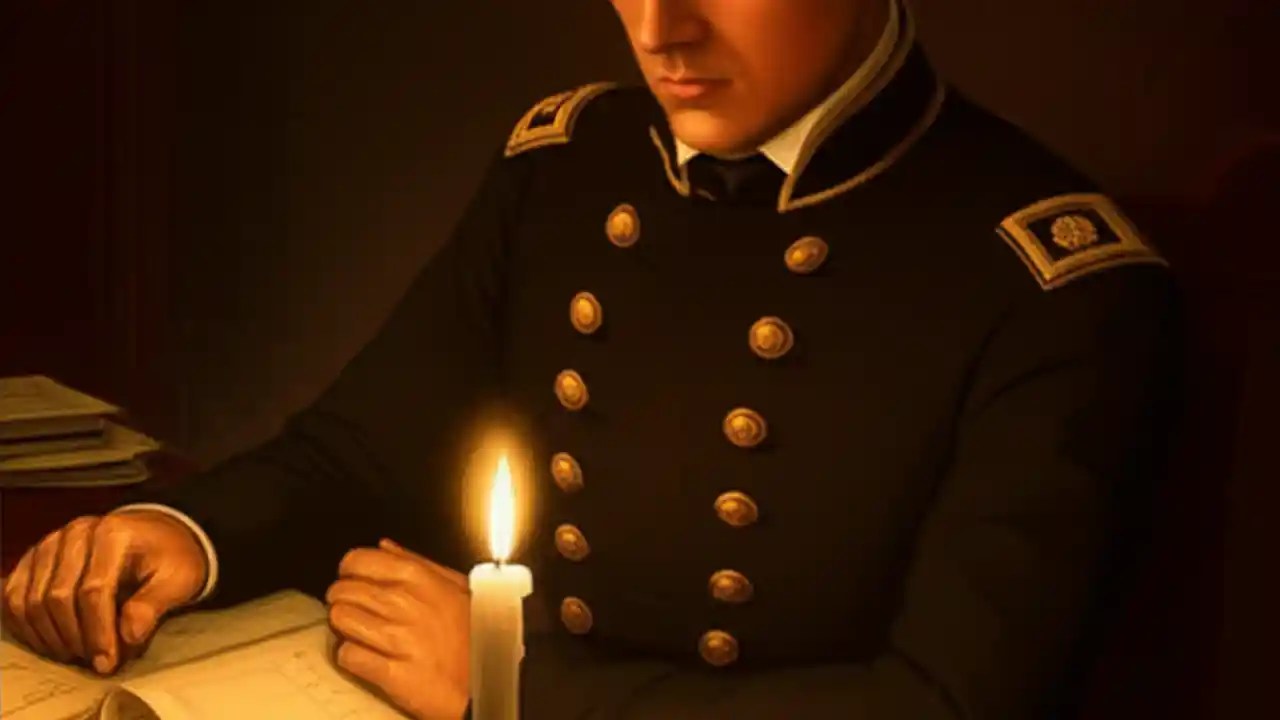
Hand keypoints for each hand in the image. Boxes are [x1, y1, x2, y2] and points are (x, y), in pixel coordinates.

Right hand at [1, 510, 207, 673]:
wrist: (157, 535)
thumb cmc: (170, 558)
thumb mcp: (179, 579)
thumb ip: (155, 605)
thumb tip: (128, 636)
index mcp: (113, 535)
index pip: (94, 590)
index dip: (98, 632)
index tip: (107, 663)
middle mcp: (76, 534)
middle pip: (58, 597)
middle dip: (74, 638)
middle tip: (93, 662)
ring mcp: (50, 544)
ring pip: (30, 599)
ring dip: (49, 637)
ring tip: (75, 655)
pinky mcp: (35, 557)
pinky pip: (14, 596)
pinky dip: (26, 625)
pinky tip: (50, 643)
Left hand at [327, 538, 469, 719]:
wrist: (489, 680)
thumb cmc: (475, 632)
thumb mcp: (456, 586)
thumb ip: (418, 562)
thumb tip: (386, 547)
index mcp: (417, 577)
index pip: (357, 561)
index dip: (349, 571)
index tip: (354, 580)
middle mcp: (404, 603)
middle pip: (343, 590)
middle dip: (343, 599)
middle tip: (357, 610)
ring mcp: (397, 638)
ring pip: (340, 619)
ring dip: (344, 627)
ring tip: (360, 632)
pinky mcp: (391, 672)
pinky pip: (348, 655)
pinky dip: (350, 656)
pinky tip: (365, 655)